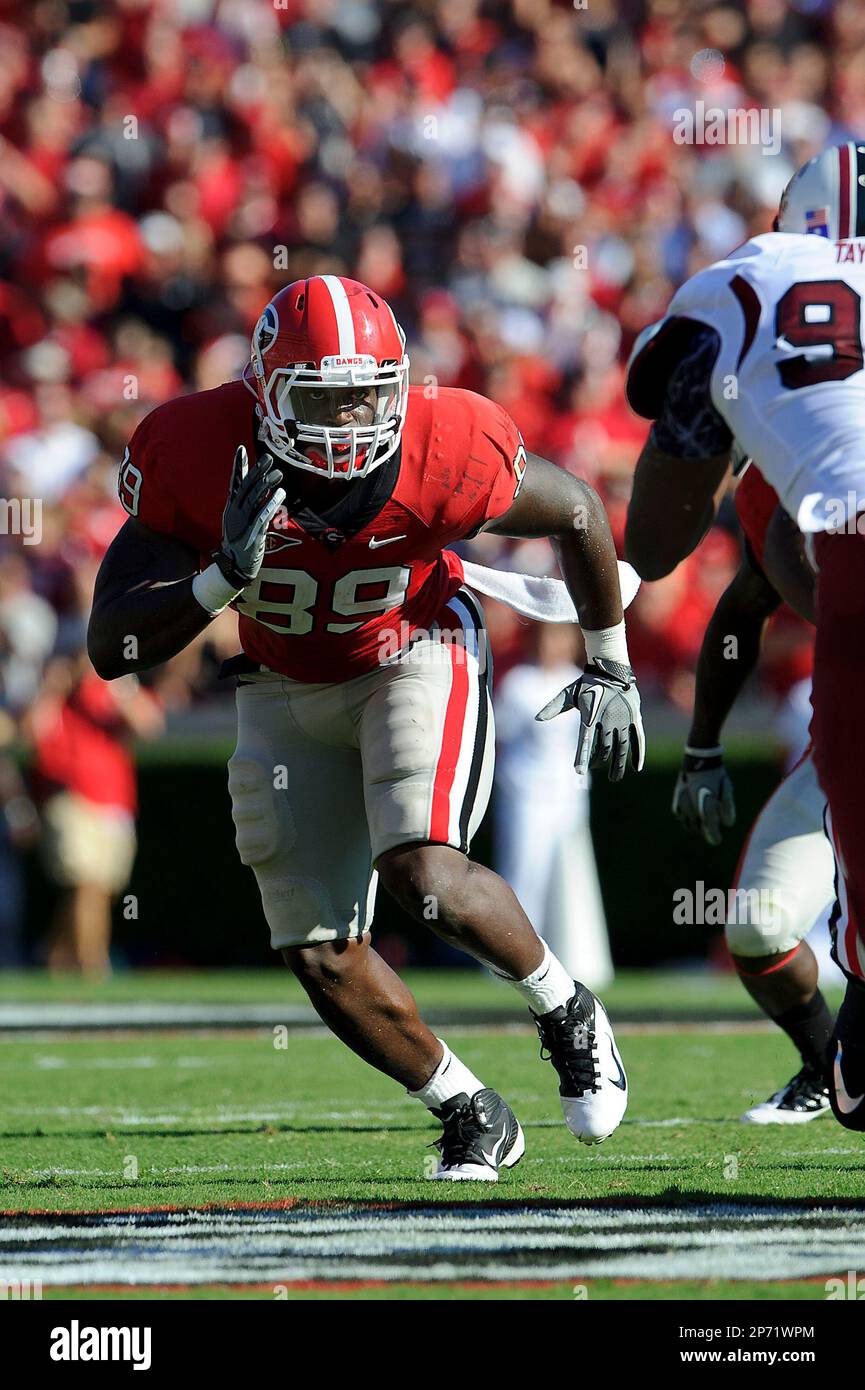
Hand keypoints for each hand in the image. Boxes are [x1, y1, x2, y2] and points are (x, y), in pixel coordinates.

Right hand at [213, 446, 285, 589]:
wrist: (234, 568)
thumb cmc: (239, 544)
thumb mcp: (240, 522)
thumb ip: (247, 506)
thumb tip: (258, 489)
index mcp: (231, 508)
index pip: (234, 482)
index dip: (238, 466)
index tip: (241, 449)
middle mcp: (234, 513)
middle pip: (246, 487)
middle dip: (257, 471)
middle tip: (269, 458)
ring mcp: (242, 523)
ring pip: (254, 498)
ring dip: (267, 485)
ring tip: (278, 474)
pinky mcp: (252, 534)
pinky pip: (262, 515)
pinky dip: (271, 503)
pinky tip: (280, 493)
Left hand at [536, 659, 645, 781]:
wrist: (611, 668)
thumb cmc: (587, 683)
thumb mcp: (568, 693)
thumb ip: (554, 707)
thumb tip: (536, 718)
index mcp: (590, 717)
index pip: (584, 742)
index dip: (582, 757)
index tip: (579, 772)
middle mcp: (607, 720)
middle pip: (603, 749)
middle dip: (598, 761)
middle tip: (594, 767)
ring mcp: (623, 719)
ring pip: (621, 747)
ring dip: (618, 764)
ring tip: (615, 777)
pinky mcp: (635, 717)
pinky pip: (638, 739)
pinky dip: (638, 754)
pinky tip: (637, 767)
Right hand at [672, 749, 735, 845]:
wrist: (700, 760)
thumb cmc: (716, 775)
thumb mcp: (727, 790)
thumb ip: (727, 808)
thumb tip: (726, 825)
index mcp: (708, 809)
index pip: (711, 832)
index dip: (714, 836)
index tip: (717, 839)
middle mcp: (694, 810)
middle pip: (699, 830)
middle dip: (706, 830)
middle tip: (711, 826)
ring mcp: (684, 806)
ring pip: (688, 824)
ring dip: (695, 824)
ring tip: (701, 819)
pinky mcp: (678, 801)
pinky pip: (680, 815)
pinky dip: (686, 816)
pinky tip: (691, 811)